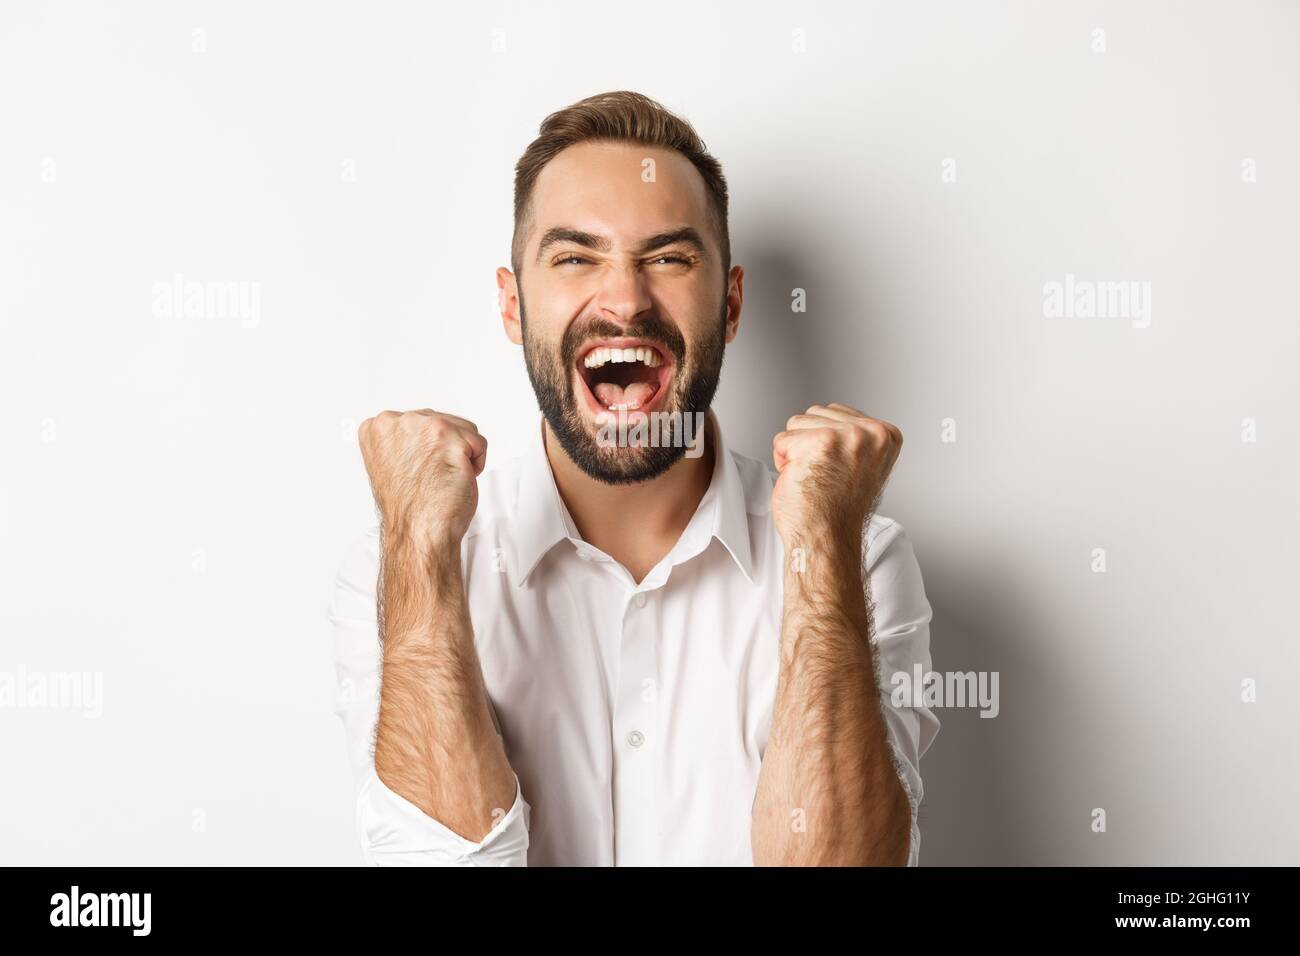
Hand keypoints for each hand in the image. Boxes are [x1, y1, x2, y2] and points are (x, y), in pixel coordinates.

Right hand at [358, 410, 487, 553]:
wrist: (418, 532)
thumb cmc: (410, 507)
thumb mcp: (393, 462)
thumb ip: (405, 440)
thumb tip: (423, 433)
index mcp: (378, 427)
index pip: (422, 420)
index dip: (428, 449)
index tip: (417, 470)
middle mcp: (398, 421)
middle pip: (444, 421)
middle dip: (445, 450)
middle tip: (430, 477)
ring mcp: (423, 426)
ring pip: (464, 430)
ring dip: (461, 455)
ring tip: (441, 478)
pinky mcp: (448, 436)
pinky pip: (479, 443)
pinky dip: (476, 464)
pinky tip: (455, 478)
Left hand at [771, 403, 901, 546]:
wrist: (828, 539)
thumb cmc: (837, 511)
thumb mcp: (861, 464)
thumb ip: (853, 439)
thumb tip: (834, 420)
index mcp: (886, 435)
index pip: (835, 413)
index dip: (826, 444)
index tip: (839, 471)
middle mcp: (871, 433)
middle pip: (815, 413)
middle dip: (809, 445)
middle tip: (825, 477)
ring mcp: (847, 436)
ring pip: (797, 423)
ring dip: (796, 452)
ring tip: (815, 477)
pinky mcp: (820, 443)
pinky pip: (782, 440)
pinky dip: (783, 462)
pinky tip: (803, 479)